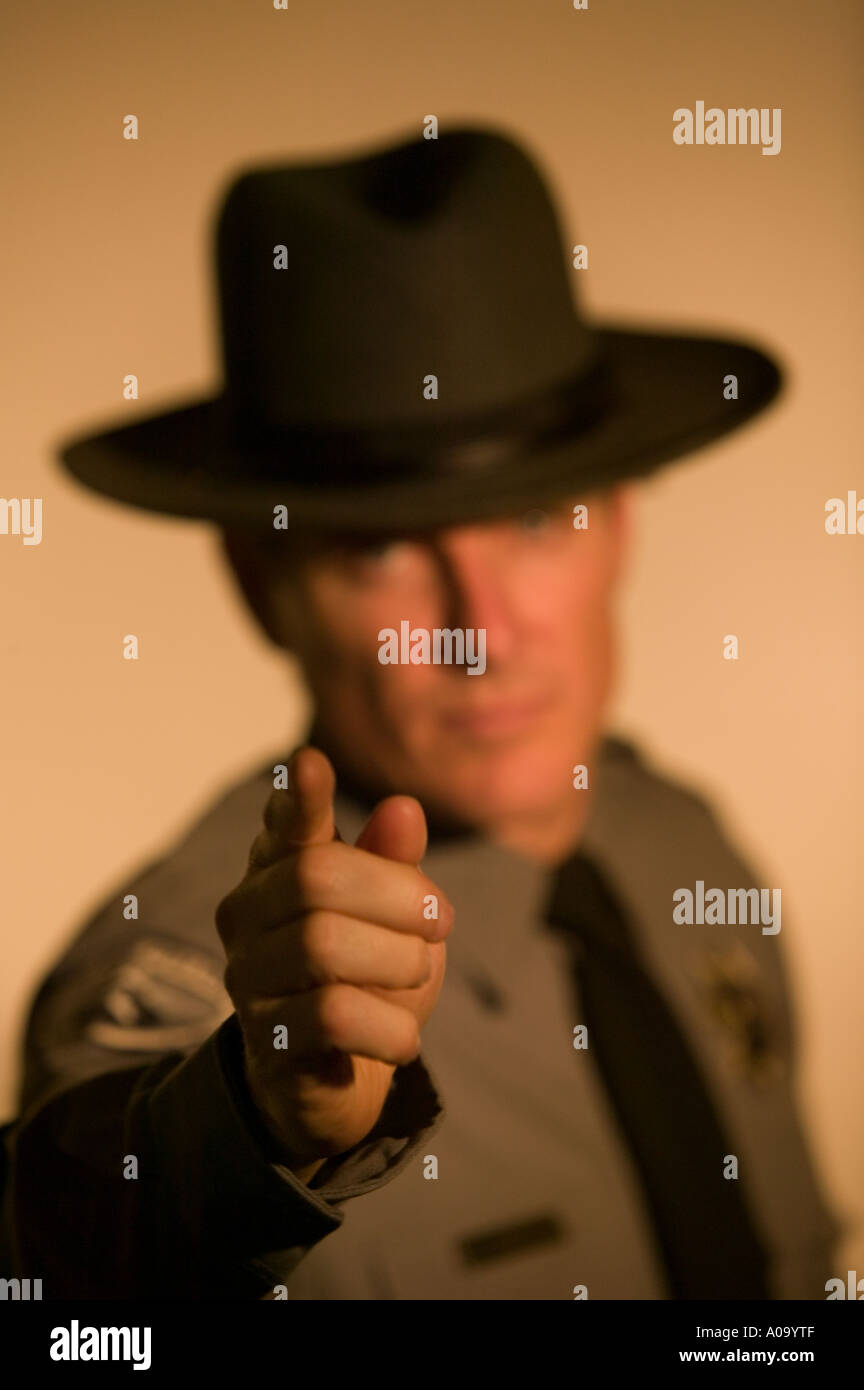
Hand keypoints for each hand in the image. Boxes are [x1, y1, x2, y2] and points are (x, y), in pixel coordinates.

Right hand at [215, 746, 451, 1179]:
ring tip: (415, 978)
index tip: (310, 762)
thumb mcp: (394, 916)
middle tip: (440, 920)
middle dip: (400, 897)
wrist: (331, 1082)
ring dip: (399, 961)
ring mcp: (248, 977)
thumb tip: (404, 808)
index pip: (286, 824)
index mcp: (280, 866)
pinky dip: (391, 1028)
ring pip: (321, 944)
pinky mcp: (265, 1039)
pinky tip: (403, 1037)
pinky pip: (333, 1018)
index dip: (299, 797)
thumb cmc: (366, 974)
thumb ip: (396, 864)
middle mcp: (247, 914)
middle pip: (318, 878)